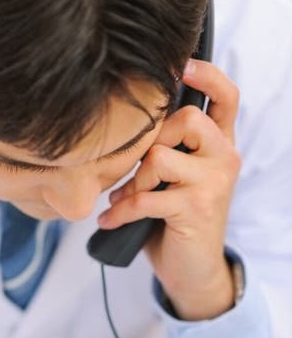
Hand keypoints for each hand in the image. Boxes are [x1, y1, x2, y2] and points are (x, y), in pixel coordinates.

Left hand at [98, 60, 241, 320]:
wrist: (192, 271)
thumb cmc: (175, 222)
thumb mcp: (173, 181)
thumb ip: (165, 151)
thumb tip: (123, 125)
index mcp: (220, 146)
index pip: (226, 98)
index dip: (207, 75)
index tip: (180, 66)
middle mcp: (224, 159)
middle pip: (185, 119)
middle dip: (150, 143)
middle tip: (135, 172)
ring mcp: (214, 183)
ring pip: (160, 157)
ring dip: (133, 180)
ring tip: (123, 198)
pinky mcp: (196, 209)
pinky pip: (145, 198)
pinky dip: (121, 211)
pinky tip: (110, 221)